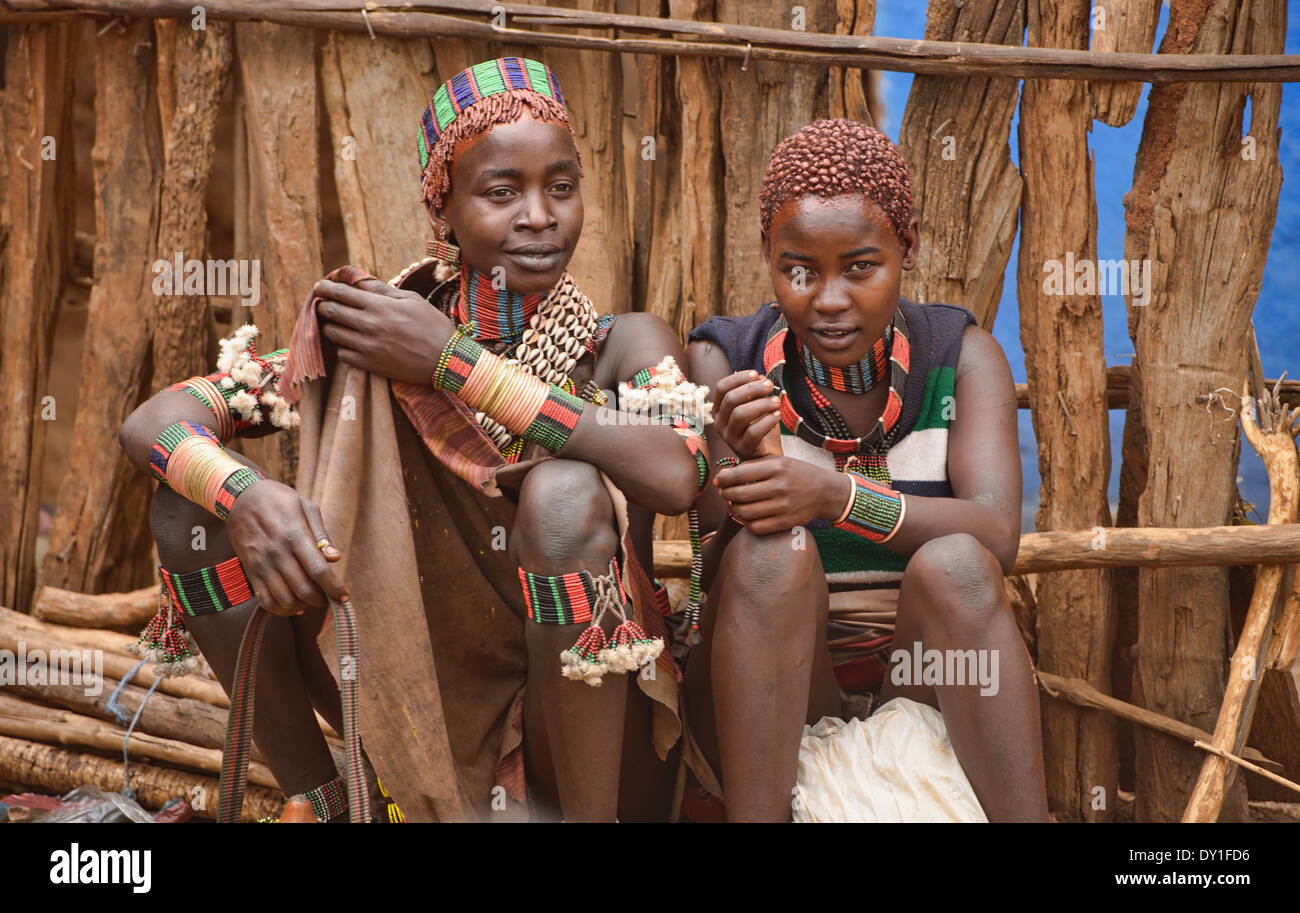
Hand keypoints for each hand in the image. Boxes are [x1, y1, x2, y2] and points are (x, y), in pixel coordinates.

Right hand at [225, 480, 348, 615]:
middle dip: (322, 600)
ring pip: (285, 599)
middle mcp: (277, 553)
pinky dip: (281, 609)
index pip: (318, 570)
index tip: (344, 596)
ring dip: (303, 605)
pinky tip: (293, 605)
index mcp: (295, 535)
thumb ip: (321, 534)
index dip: (334, 587)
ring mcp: (262, 564)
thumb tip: (335, 558)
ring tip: (312, 599)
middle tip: (330, 597)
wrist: (241, 497)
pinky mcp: (250, 571)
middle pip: (304, 589)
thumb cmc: (279, 500)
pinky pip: (265, 600)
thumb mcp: (306, 506)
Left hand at [314, 276, 454, 384]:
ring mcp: (367, 346)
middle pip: (332, 312)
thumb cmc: (432, 326)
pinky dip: (342, 347)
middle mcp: (369, 325)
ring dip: (330, 326)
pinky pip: (342, 354)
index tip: (319, 286)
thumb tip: (361, 281)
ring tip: (335, 323)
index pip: (342, 293)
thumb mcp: (412, 300)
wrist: (446, 360)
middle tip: (322, 304)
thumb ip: (383, 290)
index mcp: (379, 306)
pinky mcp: (369, 365)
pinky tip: (350, 343)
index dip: (326, 288)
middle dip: (323, 306)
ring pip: (333, 334)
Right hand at [711, 370, 782, 459]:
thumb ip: (757, 391)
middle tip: (770, 386)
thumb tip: (761, 378)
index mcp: (719, 410)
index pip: (721, 388)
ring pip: (740, 415)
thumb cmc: (760, 428)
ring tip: (777, 401)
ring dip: (761, 404)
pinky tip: (777, 415)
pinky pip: (753, 432)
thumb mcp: (757, 406)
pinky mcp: (743, 449)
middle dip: (752, 389)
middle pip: (731, 399)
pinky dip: (768, 420)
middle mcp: (720, 423)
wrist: (766, 456)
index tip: (756, 374)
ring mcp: (730, 438)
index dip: (738, 378)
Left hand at [713, 456, 851, 535]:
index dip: (723, 479)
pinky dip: (745, 522)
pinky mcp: (786, 522)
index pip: (739, 474)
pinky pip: (756, 527)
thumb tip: (722, 477)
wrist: (825, 492)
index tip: (719, 481)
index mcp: (776, 467)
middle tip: (724, 493)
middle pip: (739, 494)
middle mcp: (780, 486)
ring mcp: (784, 506)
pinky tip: (746, 516)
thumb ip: (752, 466)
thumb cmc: (796, 474)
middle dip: (725, 494)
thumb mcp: (778, 462)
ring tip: (733, 504)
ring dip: (733, 509)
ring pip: (745, 512)